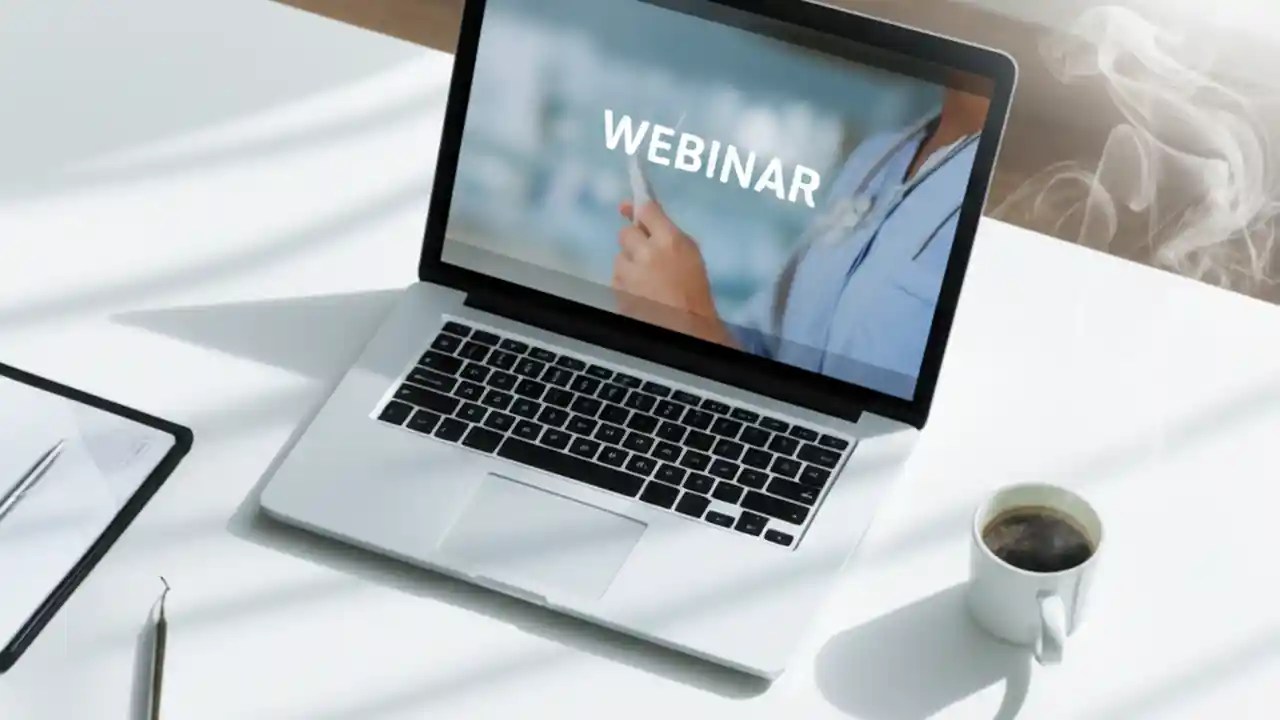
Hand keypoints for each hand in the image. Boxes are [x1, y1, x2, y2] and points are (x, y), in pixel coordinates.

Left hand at [613, 201, 735, 346]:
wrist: (686, 324)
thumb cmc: (694, 287)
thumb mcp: (690, 252)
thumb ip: (666, 230)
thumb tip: (639, 210)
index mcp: (669, 240)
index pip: (646, 210)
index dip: (640, 210)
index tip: (636, 211)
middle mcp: (646, 252)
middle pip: (625, 233)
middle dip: (634, 242)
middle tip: (646, 255)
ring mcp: (630, 273)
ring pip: (619, 257)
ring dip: (629, 264)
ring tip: (646, 280)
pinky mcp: (619, 291)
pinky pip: (616, 278)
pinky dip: (625, 282)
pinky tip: (641, 291)